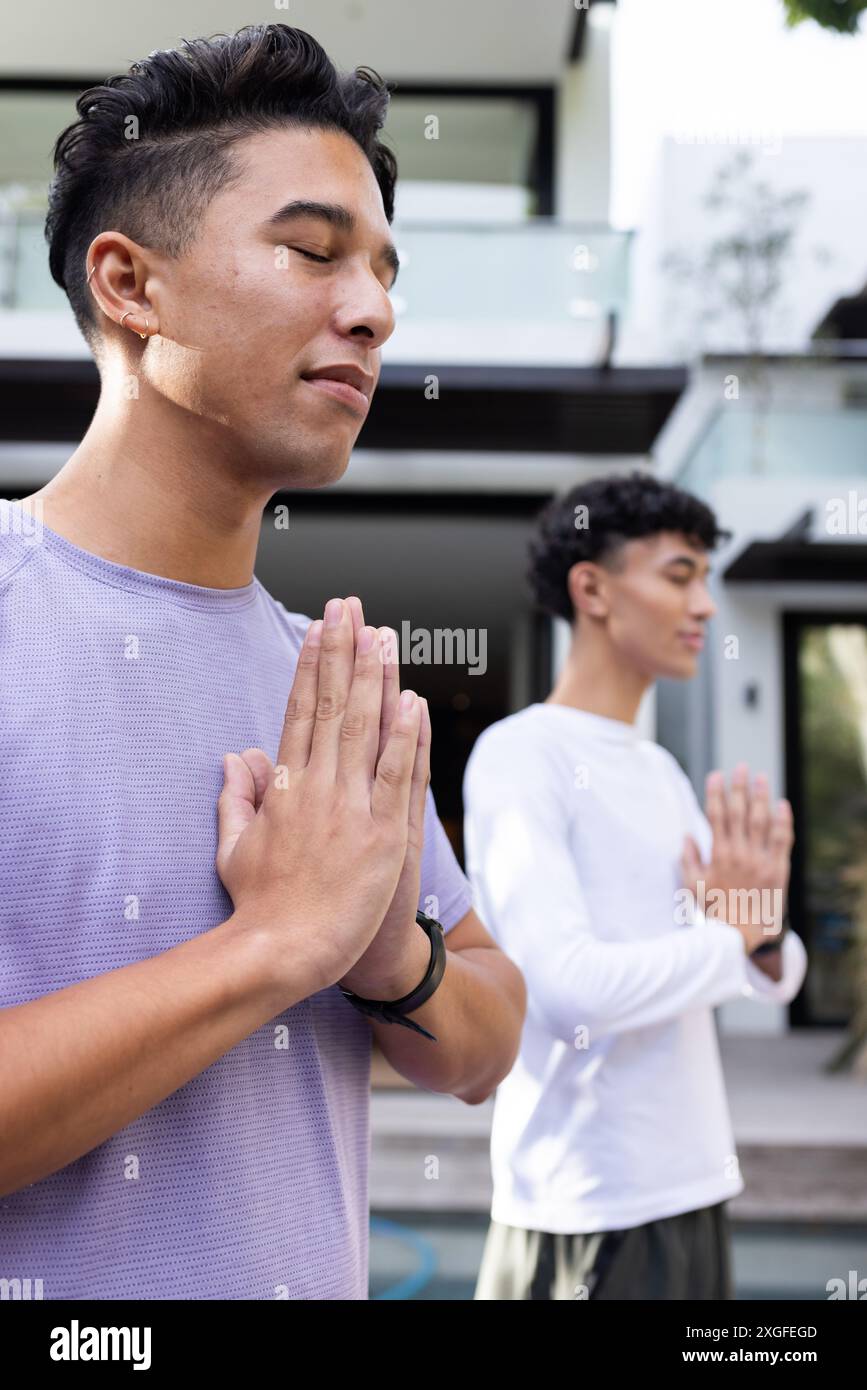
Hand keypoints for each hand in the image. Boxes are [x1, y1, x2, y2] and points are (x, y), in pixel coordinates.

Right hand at [215, 595, 422, 1001]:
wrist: (282, 954)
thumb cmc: (259, 907)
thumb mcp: (233, 847)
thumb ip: (236, 798)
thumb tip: (236, 756)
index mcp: (284, 788)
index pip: (300, 711)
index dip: (312, 665)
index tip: (319, 628)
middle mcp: (317, 789)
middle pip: (333, 706)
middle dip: (342, 651)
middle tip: (350, 606)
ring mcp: (351, 810)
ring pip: (366, 730)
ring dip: (375, 678)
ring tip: (382, 634)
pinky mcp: (383, 836)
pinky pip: (398, 776)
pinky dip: (406, 737)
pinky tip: (413, 699)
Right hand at [680, 763, 793, 955]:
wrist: (740, 934)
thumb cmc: (714, 909)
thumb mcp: (692, 885)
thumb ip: (688, 859)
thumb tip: (687, 836)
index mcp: (719, 855)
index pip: (716, 816)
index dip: (715, 793)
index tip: (715, 775)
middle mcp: (741, 854)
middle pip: (740, 812)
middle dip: (739, 788)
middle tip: (740, 768)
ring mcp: (761, 861)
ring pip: (762, 821)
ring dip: (761, 796)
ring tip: (760, 777)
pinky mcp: (778, 870)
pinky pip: (783, 840)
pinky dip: (783, 821)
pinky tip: (782, 804)